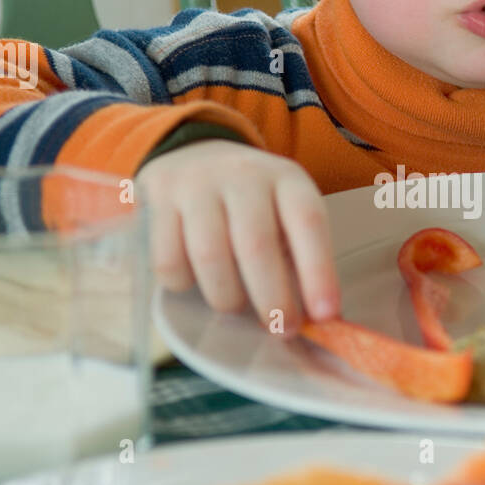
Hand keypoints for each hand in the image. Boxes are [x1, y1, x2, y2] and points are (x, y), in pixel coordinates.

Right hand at [137, 141, 339, 335]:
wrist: (194, 154)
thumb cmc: (251, 203)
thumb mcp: (283, 213)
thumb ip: (298, 258)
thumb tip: (314, 320)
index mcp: (286, 179)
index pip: (308, 222)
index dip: (318, 272)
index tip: (326, 314)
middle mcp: (243, 175)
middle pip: (256, 244)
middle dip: (271, 298)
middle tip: (280, 329)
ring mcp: (197, 184)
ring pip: (209, 255)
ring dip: (226, 297)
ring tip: (235, 306)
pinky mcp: (159, 199)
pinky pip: (168, 259)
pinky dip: (183, 284)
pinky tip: (194, 282)